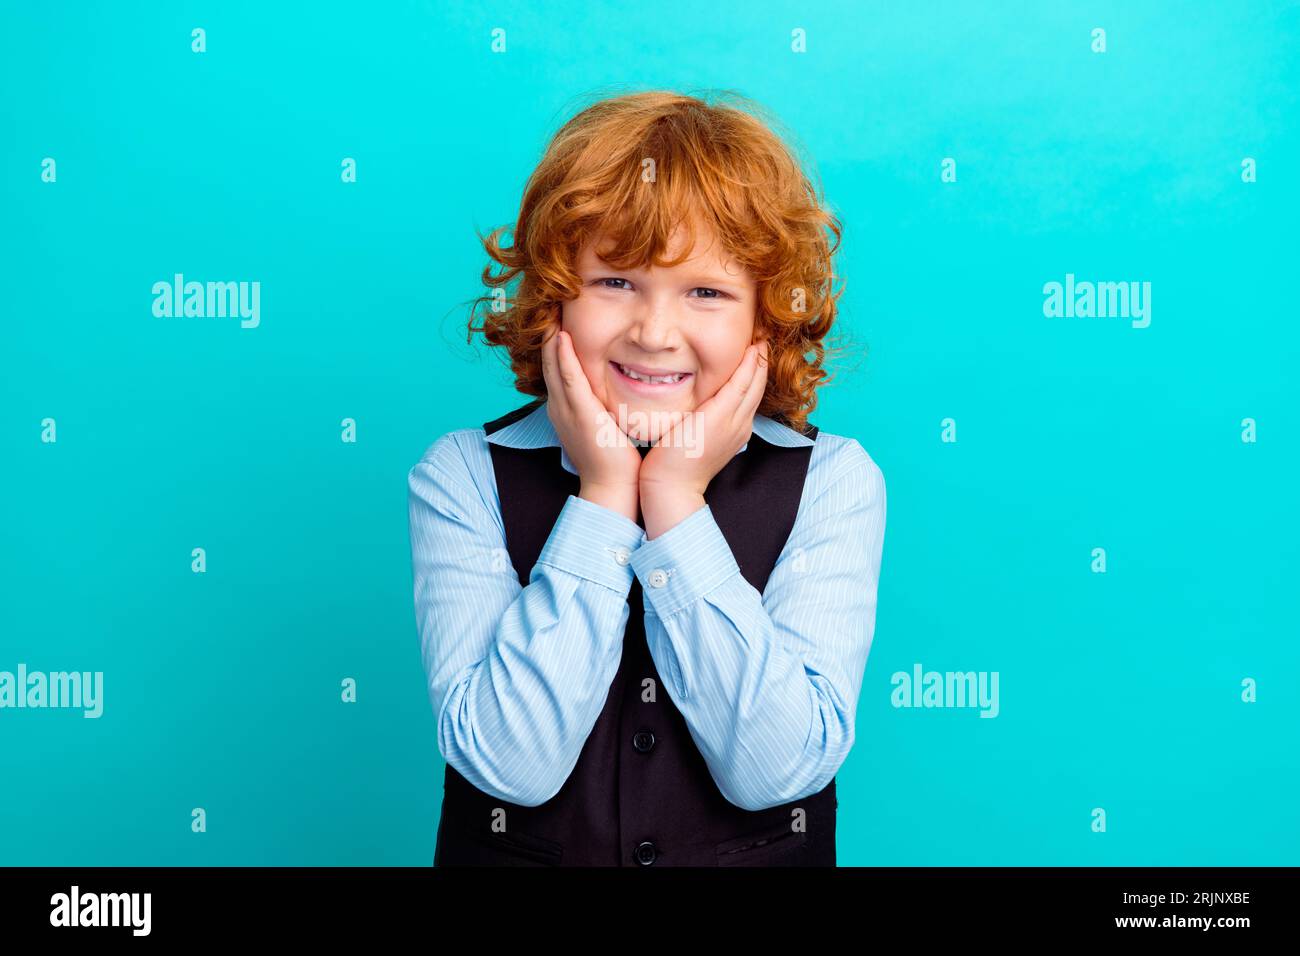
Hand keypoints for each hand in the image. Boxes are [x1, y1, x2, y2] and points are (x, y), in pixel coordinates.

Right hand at [540, 325, 642, 522]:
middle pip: (550, 360)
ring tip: (550, 309)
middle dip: (549, 331)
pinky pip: (567, 378)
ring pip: (553, 364)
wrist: (613, 488)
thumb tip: (620, 389)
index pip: (558, 367)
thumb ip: (608, 405)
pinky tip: (561, 336)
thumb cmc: (616, 461)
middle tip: (550, 303)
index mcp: (567, 408)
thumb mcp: (608, 425)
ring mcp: (566, 409)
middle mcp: (561, 406)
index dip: (557, 342)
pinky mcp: (578, 414)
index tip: (561, 315)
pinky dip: (562, 356)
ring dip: (551, 336)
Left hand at [638, 339, 769, 537]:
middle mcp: (740, 425)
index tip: (752, 353)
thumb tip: (694, 409)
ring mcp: (735, 421)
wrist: (670, 487)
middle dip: (761, 362)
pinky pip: (742, 383)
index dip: (753, 374)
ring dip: (759, 358)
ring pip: (754, 382)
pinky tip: (753, 348)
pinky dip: (750, 364)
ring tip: (761, 337)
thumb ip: (699, 422)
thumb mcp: (693, 439)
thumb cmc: (674, 466)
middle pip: (757, 387)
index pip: (748, 395)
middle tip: (762, 338)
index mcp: (735, 431)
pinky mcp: (722, 416)